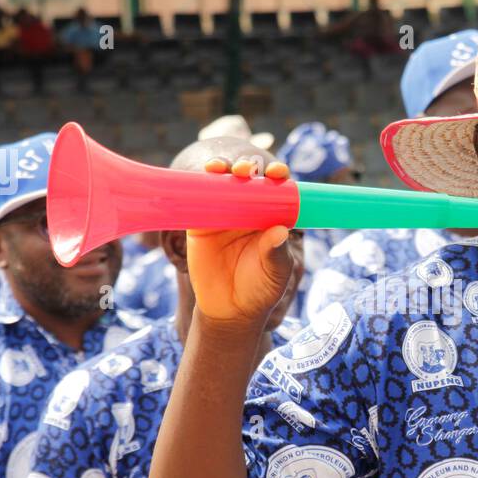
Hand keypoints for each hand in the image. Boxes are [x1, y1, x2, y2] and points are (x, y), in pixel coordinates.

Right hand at [184, 158, 296, 331]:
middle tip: (246, 170)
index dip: (277, 175)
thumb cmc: (260, 290)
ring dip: (222, 168)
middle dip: (248, 166)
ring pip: (222, 183)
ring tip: (221, 168)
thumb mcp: (275, 274)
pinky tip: (202, 177)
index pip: (276, 188)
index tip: (277, 173)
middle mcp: (248, 211)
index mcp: (271, 217)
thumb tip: (280, 232)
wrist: (229, 310)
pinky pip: (197, 200)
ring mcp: (223, 214)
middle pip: (248, 179)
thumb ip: (277, 254)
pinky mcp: (200, 224)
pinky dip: (198, 185)